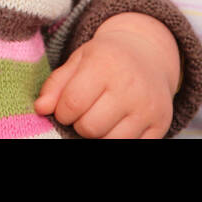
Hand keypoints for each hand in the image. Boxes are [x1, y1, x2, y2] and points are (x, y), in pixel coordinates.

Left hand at [34, 12, 180, 137]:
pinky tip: (116, 124)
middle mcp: (130, 85)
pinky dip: (117, 139)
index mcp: (105, 63)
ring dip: (98, 135)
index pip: (72, 104)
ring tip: (99, 117)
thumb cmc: (106, 59)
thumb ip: (56, 84)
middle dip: (79, 124)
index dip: (62, 112)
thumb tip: (40, 108)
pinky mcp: (160, 124)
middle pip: (90, 127)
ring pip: (109, 141)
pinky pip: (131, 146)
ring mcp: (148, 106)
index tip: (65, 107)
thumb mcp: (78, 61)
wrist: (148, 55)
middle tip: (84, 112)